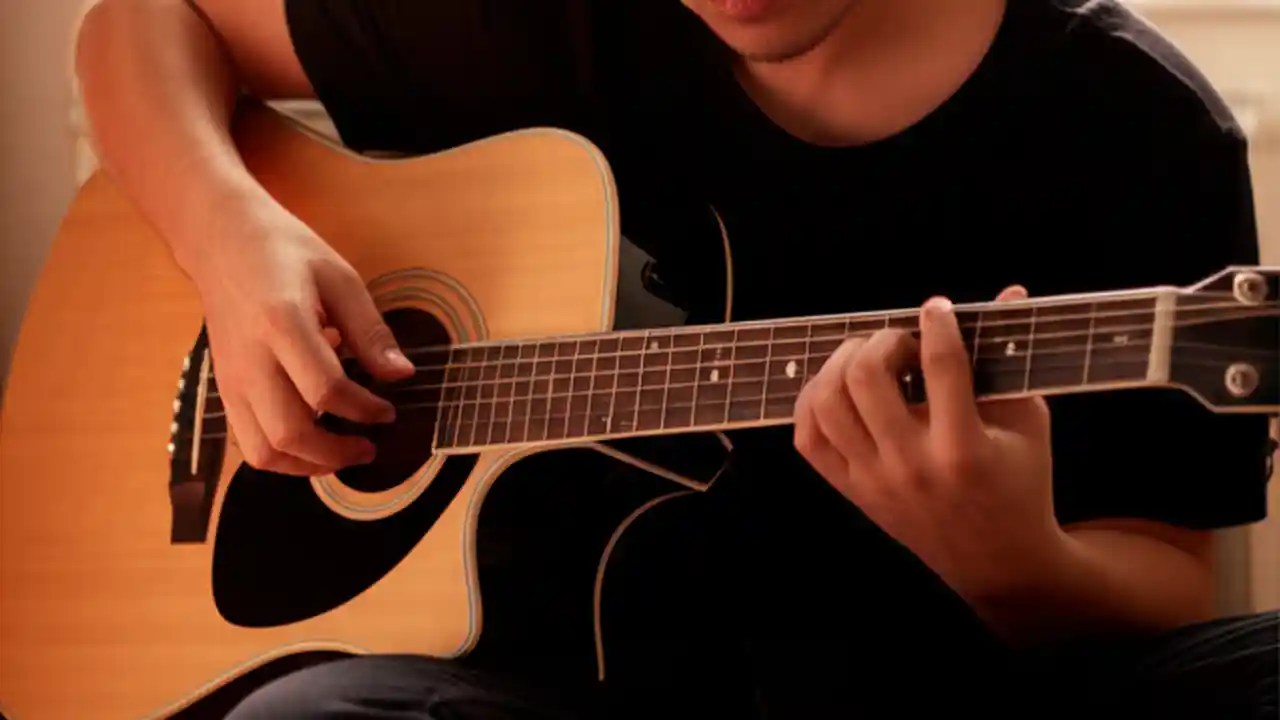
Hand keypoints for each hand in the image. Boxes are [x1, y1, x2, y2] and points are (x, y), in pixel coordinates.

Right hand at [188, 205, 415, 475]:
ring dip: (306, 465)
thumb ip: (370, 330)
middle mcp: (250, 360)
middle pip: (289, 433)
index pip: (325, 389)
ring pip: (262, 451)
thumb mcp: (339, 277)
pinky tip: (312, 442)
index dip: (363, 409)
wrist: (220, 241)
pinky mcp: (223, 388)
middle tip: (369, 447)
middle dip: (336, 453)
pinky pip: (248, 441)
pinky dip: (283, 455)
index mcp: (281, 324)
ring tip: (340, 455)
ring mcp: (230, 379)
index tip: (388, 410)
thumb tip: (402, 375)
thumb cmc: (283, 251)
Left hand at [793, 286, 1063, 600]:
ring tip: (868, 358)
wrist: (998, 561)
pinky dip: (814, 402)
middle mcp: (911, 466)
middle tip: (902, 342)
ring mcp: (874, 481)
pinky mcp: (852, 491)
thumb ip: (1010, 358)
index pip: (941, 367)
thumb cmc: (1020, 483)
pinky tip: (840, 386)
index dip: (937, 324)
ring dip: (841, 364)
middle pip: (867, 378)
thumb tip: (1010, 292)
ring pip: (827, 404)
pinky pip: (808, 438)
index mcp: (964, 449)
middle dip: (882, 341)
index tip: (937, 308)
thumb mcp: (1029, 422)